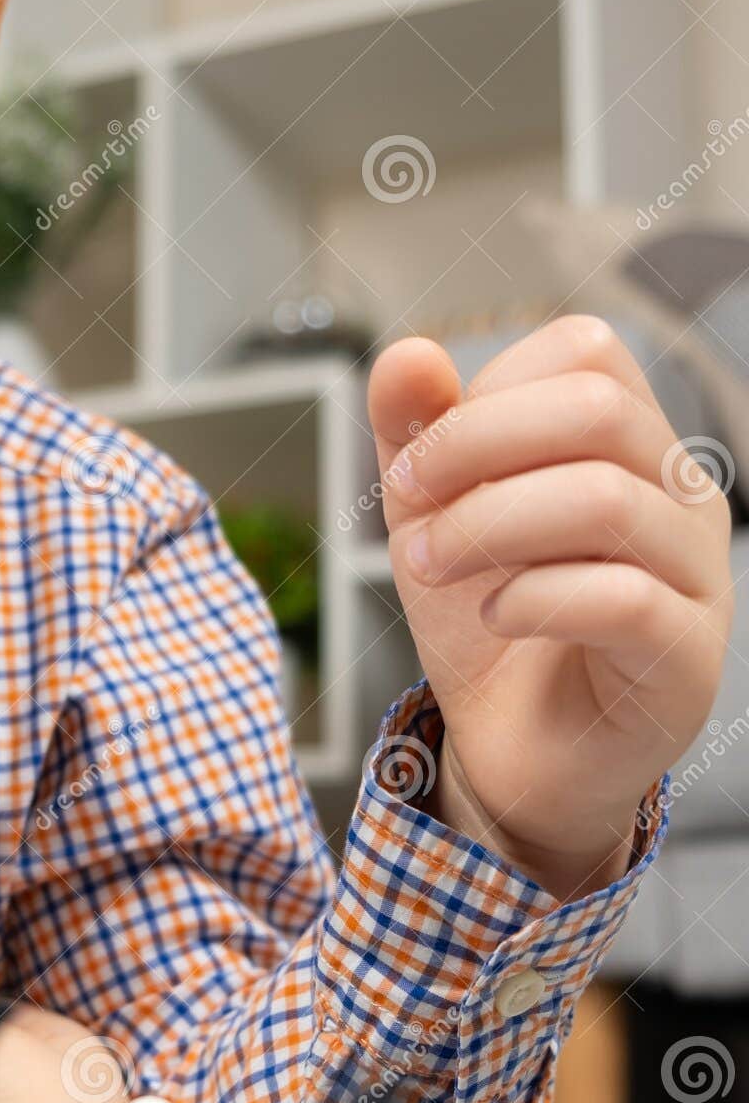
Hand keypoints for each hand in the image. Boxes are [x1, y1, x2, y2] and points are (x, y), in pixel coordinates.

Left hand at [369, 316, 732, 901]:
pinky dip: (528, 599)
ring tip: (428, 567)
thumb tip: (406, 353)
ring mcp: (696, 576)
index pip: (585, 353)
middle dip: (472, 449)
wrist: (515, 749)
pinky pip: (623, 599)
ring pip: (606, 499)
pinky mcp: (686, 658)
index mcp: (629, 444)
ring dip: (485, 528)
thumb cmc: (487, 620)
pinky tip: (492, 615)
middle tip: (407, 510)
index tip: (414, 466)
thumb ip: (416, 434)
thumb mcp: (432, 516)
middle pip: (598, 410)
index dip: (483, 396)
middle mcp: (679, 495)